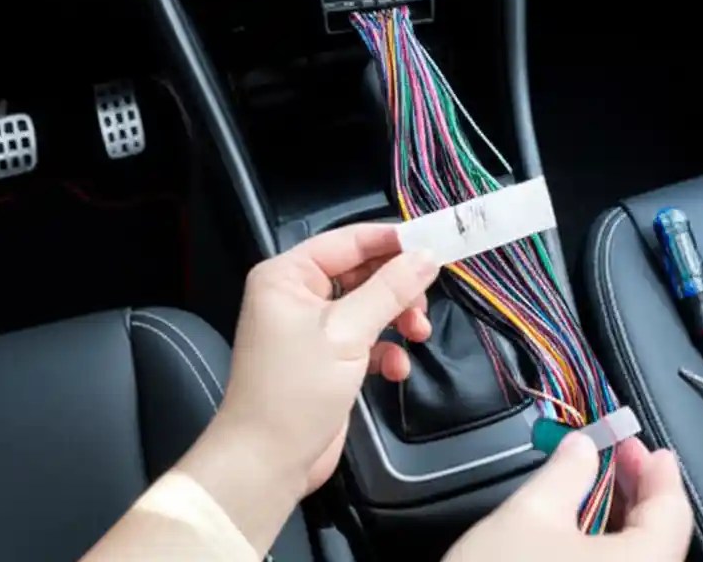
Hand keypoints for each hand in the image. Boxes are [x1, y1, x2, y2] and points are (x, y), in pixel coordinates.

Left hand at [219, 224, 439, 496]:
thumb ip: (389, 289)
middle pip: (362, 273)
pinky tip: (395, 370)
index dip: (392, 242)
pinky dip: (385, 350)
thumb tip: (427, 255)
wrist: (266, 462)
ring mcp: (311, 329)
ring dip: (397, 319)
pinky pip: (365, 340)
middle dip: (398, 288)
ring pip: (369, 307)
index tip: (437, 244)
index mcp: (287, 275)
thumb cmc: (295, 390)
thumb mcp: (347, 332)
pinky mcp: (326, 360)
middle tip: (424, 305)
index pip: (348, 241)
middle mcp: (296, 295)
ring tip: (417, 336)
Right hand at [445, 435, 692, 561]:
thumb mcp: (529, 515)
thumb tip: (582, 448)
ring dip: (623, 527)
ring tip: (590, 494)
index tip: (636, 443)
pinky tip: (581, 538)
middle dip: (638, 495)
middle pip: (662, 541)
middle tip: (612, 460)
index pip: (673, 512)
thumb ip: (566, 473)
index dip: (656, 471)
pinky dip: (608, 557)